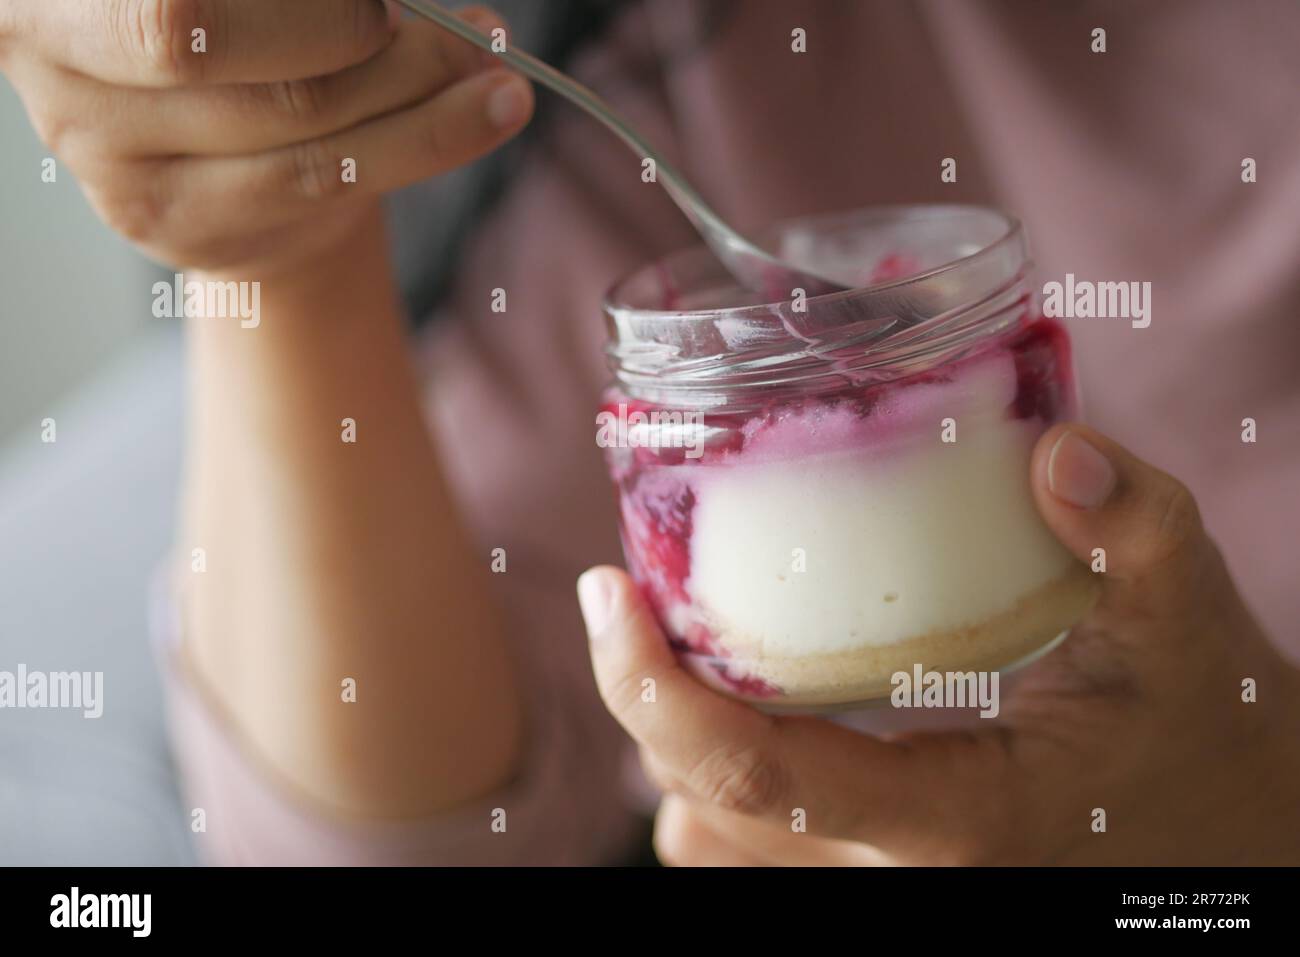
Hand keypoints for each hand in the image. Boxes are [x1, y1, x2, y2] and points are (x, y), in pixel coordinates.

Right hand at [0, 1, 532, 274]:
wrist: (222, 156)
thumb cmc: (237, 37)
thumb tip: (407, 1)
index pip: (180, 9)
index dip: (298, 8)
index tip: (387, 4)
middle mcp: (59, 72)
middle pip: (224, 48)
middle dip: (370, 40)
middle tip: (472, 31)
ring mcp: (110, 164)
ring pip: (297, 124)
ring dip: (424, 92)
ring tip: (498, 71)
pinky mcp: (177, 227)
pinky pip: (322, 183)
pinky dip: (426, 140)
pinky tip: (490, 108)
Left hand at [581, 423, 1299, 864]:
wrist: (1228, 824)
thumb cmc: (1201, 724)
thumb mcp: (1190, 618)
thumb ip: (1136, 529)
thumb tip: (1054, 449)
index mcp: (957, 816)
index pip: (763, 778)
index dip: (657, 693)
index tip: (608, 595)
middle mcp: (894, 864)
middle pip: (708, 807)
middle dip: (651, 702)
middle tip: (633, 594)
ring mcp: (877, 873)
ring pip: (714, 839)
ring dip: (678, 741)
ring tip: (676, 635)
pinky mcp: (872, 862)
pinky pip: (749, 840)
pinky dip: (717, 770)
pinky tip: (741, 691)